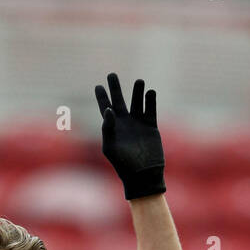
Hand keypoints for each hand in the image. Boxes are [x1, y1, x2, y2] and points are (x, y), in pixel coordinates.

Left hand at [94, 72, 165, 200]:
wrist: (142, 174)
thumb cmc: (123, 164)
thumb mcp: (111, 147)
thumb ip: (108, 127)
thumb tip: (109, 109)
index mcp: (113, 127)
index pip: (105, 108)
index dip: (102, 97)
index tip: (98, 86)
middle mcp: (125, 123)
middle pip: (119, 100)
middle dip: (116, 88)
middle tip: (112, 74)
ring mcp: (138, 123)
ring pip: (137, 101)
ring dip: (137, 91)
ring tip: (139, 81)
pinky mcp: (151, 126)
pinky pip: (151, 109)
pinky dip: (151, 100)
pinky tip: (150, 92)